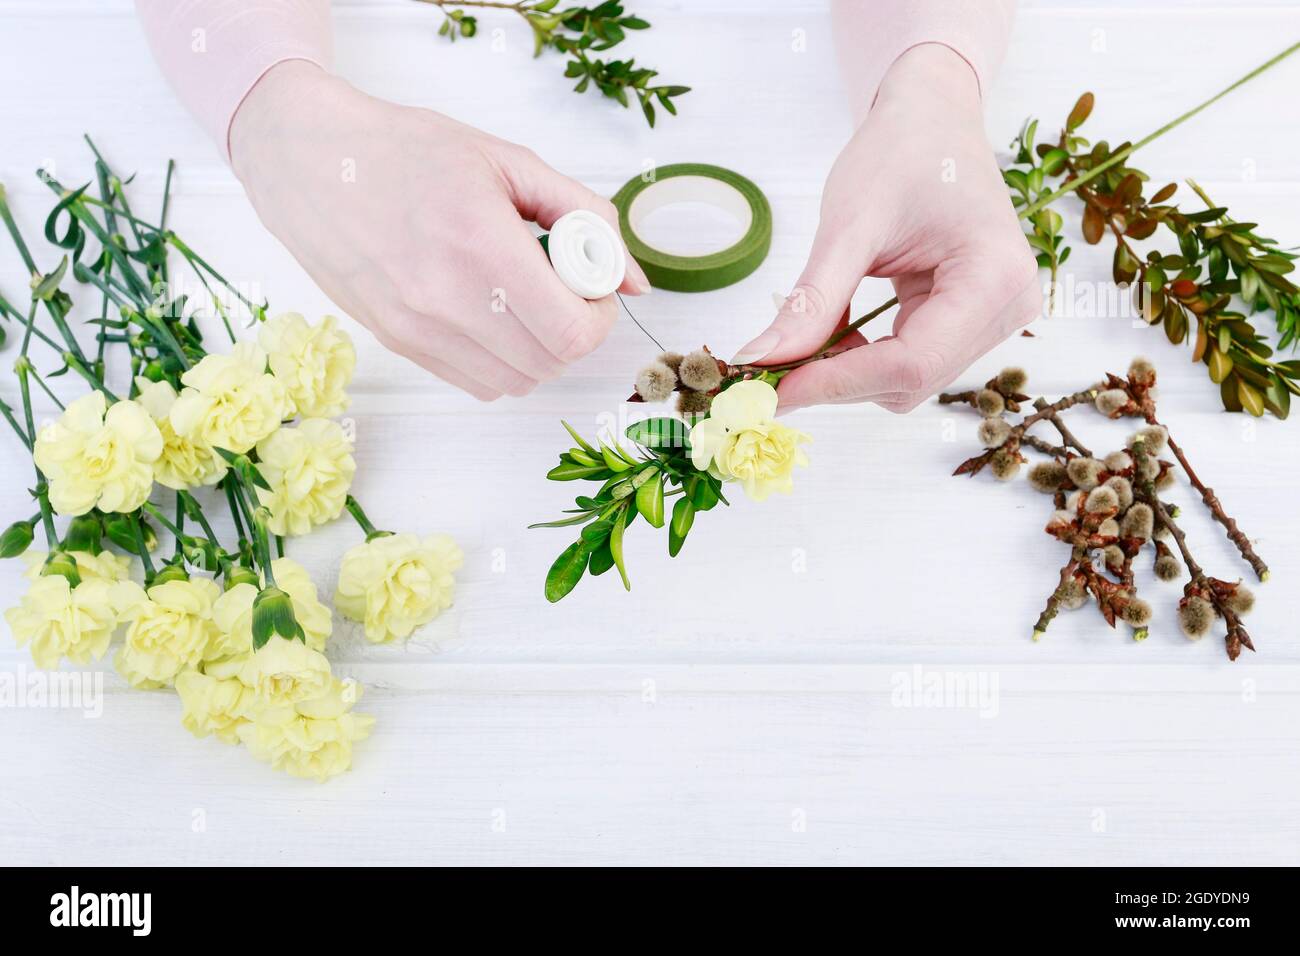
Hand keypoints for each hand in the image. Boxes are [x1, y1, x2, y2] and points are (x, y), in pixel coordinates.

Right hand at [229, 61, 648, 399]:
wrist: (310, 163)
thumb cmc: (409, 152)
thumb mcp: (507, 161)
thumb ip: (583, 215)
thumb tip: (636, 280)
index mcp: (480, 242)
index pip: (573, 331)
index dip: (600, 316)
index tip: (591, 285)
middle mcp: (445, 297)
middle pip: (550, 362)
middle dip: (575, 331)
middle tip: (562, 290)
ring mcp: (416, 328)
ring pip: (516, 382)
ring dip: (539, 351)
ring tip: (522, 300)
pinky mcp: (398, 343)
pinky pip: (477, 383)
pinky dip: (502, 361)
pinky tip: (490, 314)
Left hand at [733, 44, 1039, 412]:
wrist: (932, 117)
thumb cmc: (901, 151)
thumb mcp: (849, 225)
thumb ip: (810, 301)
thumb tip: (760, 361)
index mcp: (995, 278)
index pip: (911, 364)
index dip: (837, 384)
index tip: (775, 392)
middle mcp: (1009, 308)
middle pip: (911, 380)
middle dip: (838, 380)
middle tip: (771, 370)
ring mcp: (995, 318)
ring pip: (907, 380)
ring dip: (849, 369)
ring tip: (807, 335)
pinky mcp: (972, 322)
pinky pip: (909, 362)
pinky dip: (864, 356)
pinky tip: (837, 328)